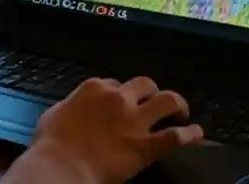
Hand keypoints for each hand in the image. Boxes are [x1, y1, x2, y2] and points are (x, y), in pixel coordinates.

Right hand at [27, 77, 203, 183]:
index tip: (119, 104)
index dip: (118, 94)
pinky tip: (197, 134)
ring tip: (181, 112)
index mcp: (95, 88)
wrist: (62, 166)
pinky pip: (176, 136)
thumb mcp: (55, 114)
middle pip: (145, 84)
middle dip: (150, 92)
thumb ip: (71, 105)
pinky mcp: (147, 145)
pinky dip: (190, 134)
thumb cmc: (51, 144)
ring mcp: (136, 120)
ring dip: (177, 104)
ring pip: (168, 101)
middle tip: (153, 103)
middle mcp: (119, 98)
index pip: (114, 83)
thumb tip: (75, 108)